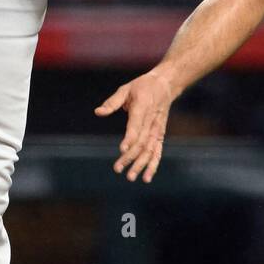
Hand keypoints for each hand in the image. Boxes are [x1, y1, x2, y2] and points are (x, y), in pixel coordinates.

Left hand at [95, 67, 175, 182]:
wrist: (165, 85)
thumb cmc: (141, 87)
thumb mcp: (125, 89)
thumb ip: (112, 102)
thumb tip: (98, 112)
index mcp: (142, 107)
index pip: (136, 125)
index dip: (130, 138)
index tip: (122, 149)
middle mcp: (151, 120)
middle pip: (142, 142)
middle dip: (130, 156)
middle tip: (118, 169)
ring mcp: (157, 129)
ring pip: (150, 149)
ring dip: (141, 164)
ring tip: (131, 177)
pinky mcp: (160, 135)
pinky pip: (158, 151)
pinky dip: (153, 164)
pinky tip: (147, 177)